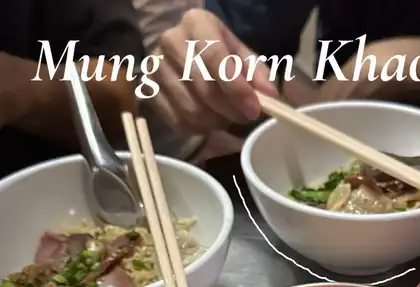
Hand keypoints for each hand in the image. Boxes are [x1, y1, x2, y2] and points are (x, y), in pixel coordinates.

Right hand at [156, 8, 277, 134]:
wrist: (183, 51)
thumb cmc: (217, 51)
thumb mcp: (240, 53)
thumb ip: (257, 73)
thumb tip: (269, 95)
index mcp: (196, 23)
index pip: (215, 58)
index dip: (237, 89)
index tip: (254, 109)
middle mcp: (171, 41)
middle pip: (205, 89)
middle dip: (231, 110)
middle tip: (244, 116)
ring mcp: (155, 67)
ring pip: (192, 110)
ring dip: (216, 122)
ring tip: (226, 117)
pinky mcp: (149, 91)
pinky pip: (179, 122)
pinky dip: (199, 129)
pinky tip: (209, 121)